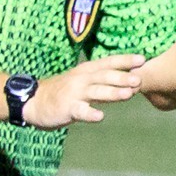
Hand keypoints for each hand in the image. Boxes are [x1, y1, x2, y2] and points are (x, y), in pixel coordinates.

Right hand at [24, 54, 145, 127]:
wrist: (32, 100)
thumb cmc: (64, 91)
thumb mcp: (83, 80)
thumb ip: (104, 81)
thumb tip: (131, 82)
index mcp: (87, 70)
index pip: (108, 62)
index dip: (125, 60)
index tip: (142, 59)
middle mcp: (82, 79)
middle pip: (104, 76)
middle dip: (123, 77)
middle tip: (139, 79)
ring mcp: (74, 93)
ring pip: (96, 92)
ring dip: (112, 92)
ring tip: (128, 94)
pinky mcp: (67, 108)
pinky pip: (80, 111)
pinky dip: (90, 113)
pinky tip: (100, 116)